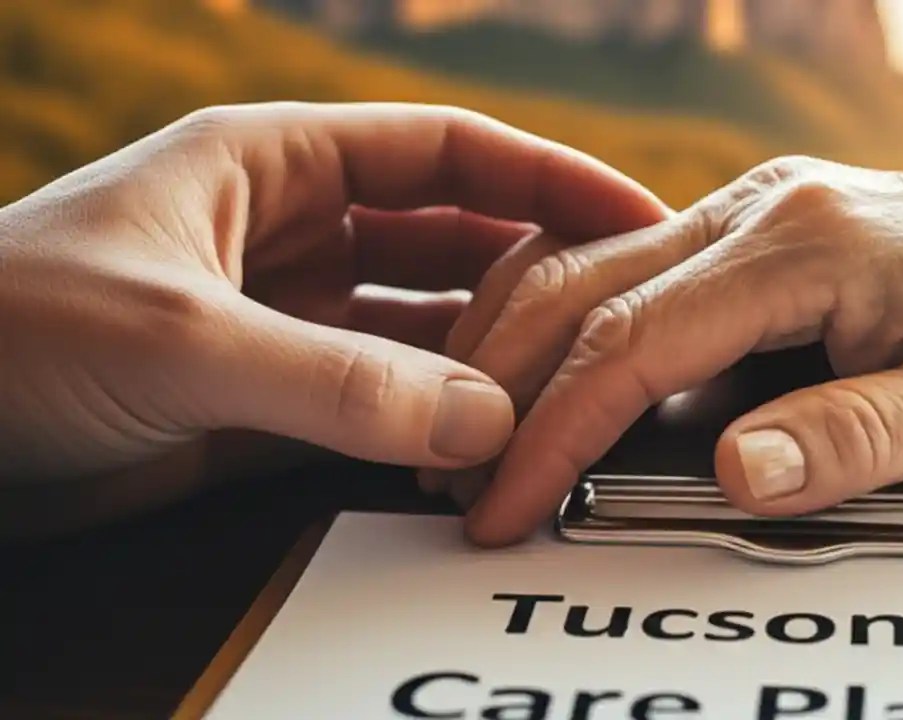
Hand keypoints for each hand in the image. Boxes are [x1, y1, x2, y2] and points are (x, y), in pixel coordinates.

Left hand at [0, 102, 666, 537]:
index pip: (445, 150)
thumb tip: (485, 421)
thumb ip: (337, 383)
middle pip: (449, 240)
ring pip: (421, 332)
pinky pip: (379, 407)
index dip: (548, 176)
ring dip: (486, 365)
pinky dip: (429, 429)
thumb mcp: (180, 338)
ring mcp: (284, 322)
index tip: (637, 214)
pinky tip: (480, 451)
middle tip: (619, 322)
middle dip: (534, 276)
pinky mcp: (268, 403)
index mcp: (273, 165)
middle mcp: (291, 236)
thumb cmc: (1, 332)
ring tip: (564, 398)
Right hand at [454, 156, 902, 545]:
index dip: (556, 430)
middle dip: (507, 382)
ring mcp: (765, 212)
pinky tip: (565, 373)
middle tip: (461, 471)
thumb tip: (740, 473)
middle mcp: (770, 205)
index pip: (636, 339)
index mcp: (809, 239)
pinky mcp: (772, 235)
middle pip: (586, 285)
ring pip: (601, 269)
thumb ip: (861, 437)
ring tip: (489, 428)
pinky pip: (646, 274)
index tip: (507, 502)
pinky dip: (585, 325)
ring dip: (530, 347)